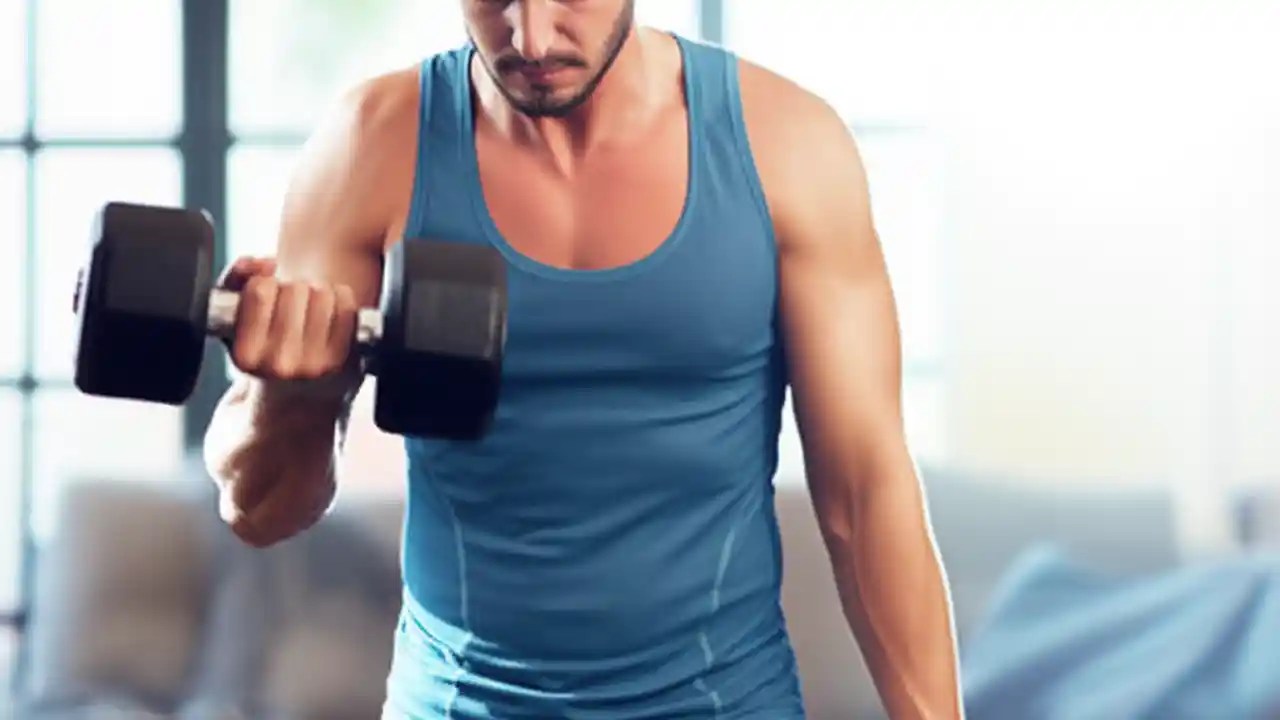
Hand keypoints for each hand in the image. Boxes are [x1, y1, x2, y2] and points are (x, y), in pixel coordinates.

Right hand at [217, 256, 361, 400]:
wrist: (296, 405)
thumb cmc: (264, 353)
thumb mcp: (235, 322)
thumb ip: (234, 282)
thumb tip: (262, 263)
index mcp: (247, 356)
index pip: (260, 291)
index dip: (264, 283)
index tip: (266, 296)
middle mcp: (281, 365)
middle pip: (294, 289)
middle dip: (291, 288)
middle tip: (290, 305)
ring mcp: (316, 365)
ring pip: (321, 292)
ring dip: (317, 291)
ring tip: (309, 310)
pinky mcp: (345, 360)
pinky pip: (346, 304)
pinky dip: (340, 298)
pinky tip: (330, 313)